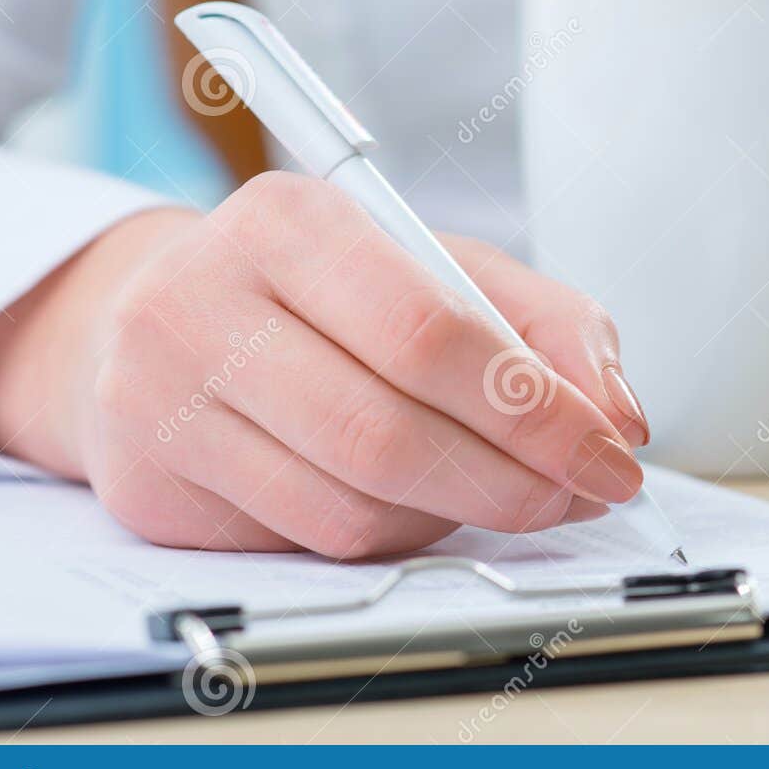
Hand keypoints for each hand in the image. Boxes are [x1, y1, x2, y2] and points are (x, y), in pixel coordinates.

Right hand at [0, 172, 650, 556]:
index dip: (536, 410)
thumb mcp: (443, 267)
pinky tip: (418, 502)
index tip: (608, 452)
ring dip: (456, 517)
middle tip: (578, 495)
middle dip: (512, 483)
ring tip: (501, 489)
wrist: (162, 316)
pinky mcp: (151, 491)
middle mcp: (199, 305)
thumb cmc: (326, 292)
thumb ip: (550, 325)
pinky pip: (309, 547)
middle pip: (386, 434)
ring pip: (350, 509)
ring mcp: (159, 404)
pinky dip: (392, 537)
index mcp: (286, 222)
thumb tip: (618, 417)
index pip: (430, 333)